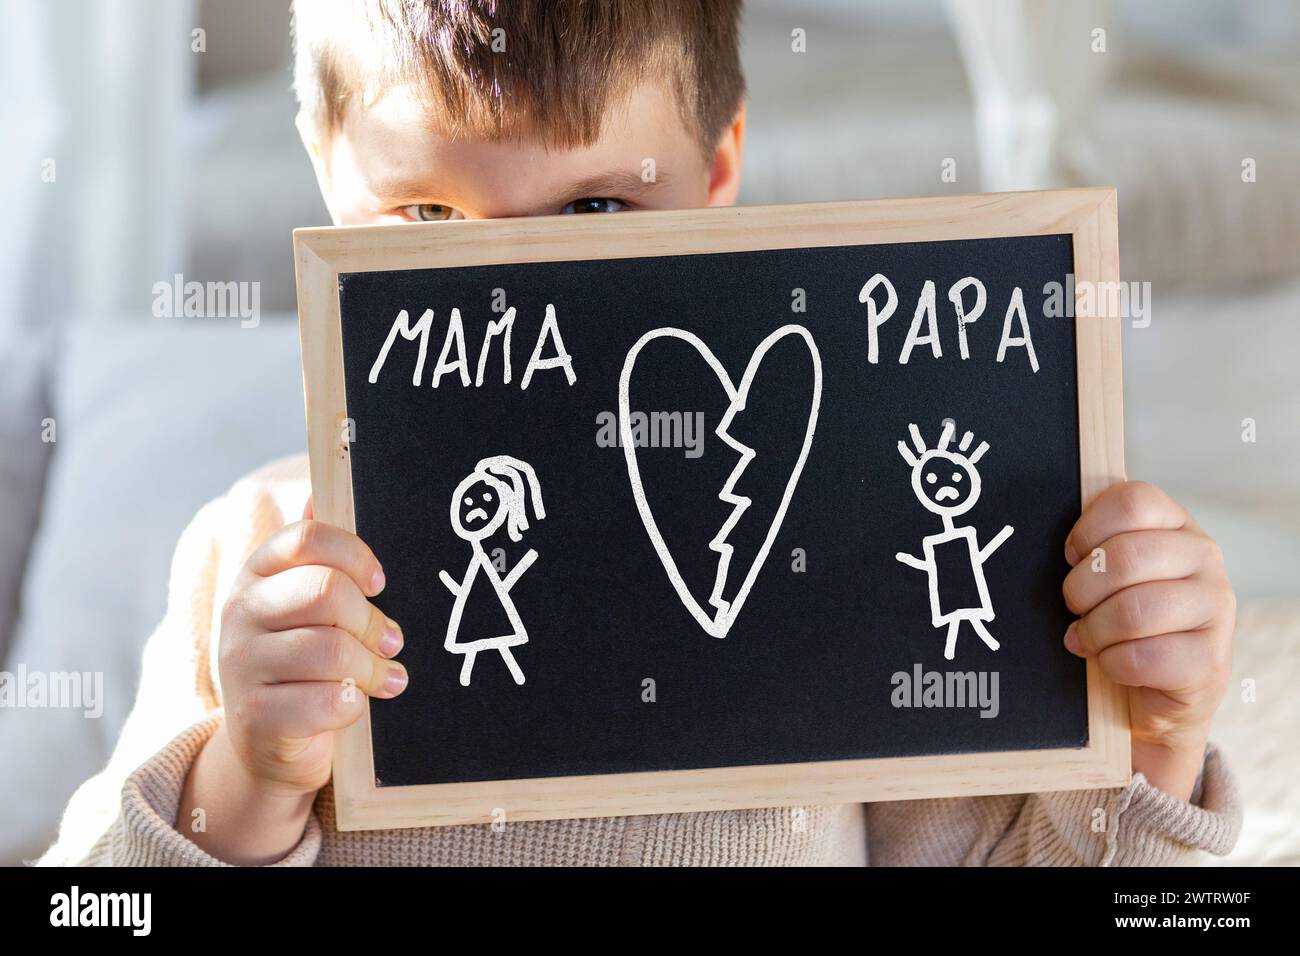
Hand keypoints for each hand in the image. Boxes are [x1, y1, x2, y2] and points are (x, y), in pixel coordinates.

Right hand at [218, 495, 406, 793]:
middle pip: (325, 592)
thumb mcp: (307, 609)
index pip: (306, 538)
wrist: (269, 745)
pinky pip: (327, 701)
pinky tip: (357, 706)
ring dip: (371, 668)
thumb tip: (320, 492)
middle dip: (371, 619)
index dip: (354, 555)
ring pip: (331, 650)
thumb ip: (318, 557)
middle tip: (391, 640)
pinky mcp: (257, 717)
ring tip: (386, 677)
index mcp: (257, 574)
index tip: (379, 582)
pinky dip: (354, 705)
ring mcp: (243, 666)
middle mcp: (241, 613)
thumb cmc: (304, 665)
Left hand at [1062, 481, 1234, 799]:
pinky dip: (1112, 665)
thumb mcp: (1110, 573)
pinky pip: (1143, 657)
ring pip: (1134, 610)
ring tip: (1088, 638)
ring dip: (1095, 630)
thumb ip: (1094, 545)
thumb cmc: (1121, 619)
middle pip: (1127, 556)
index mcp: (1177, 525)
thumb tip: (1056, 540)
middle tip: (1074, 606)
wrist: (1158, 690)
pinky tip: (1112, 663)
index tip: (1071, 557)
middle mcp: (1205, 558)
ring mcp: (1215, 608)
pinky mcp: (1211, 659)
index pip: (1133, 501)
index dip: (1088, 530)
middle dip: (1082, 589)